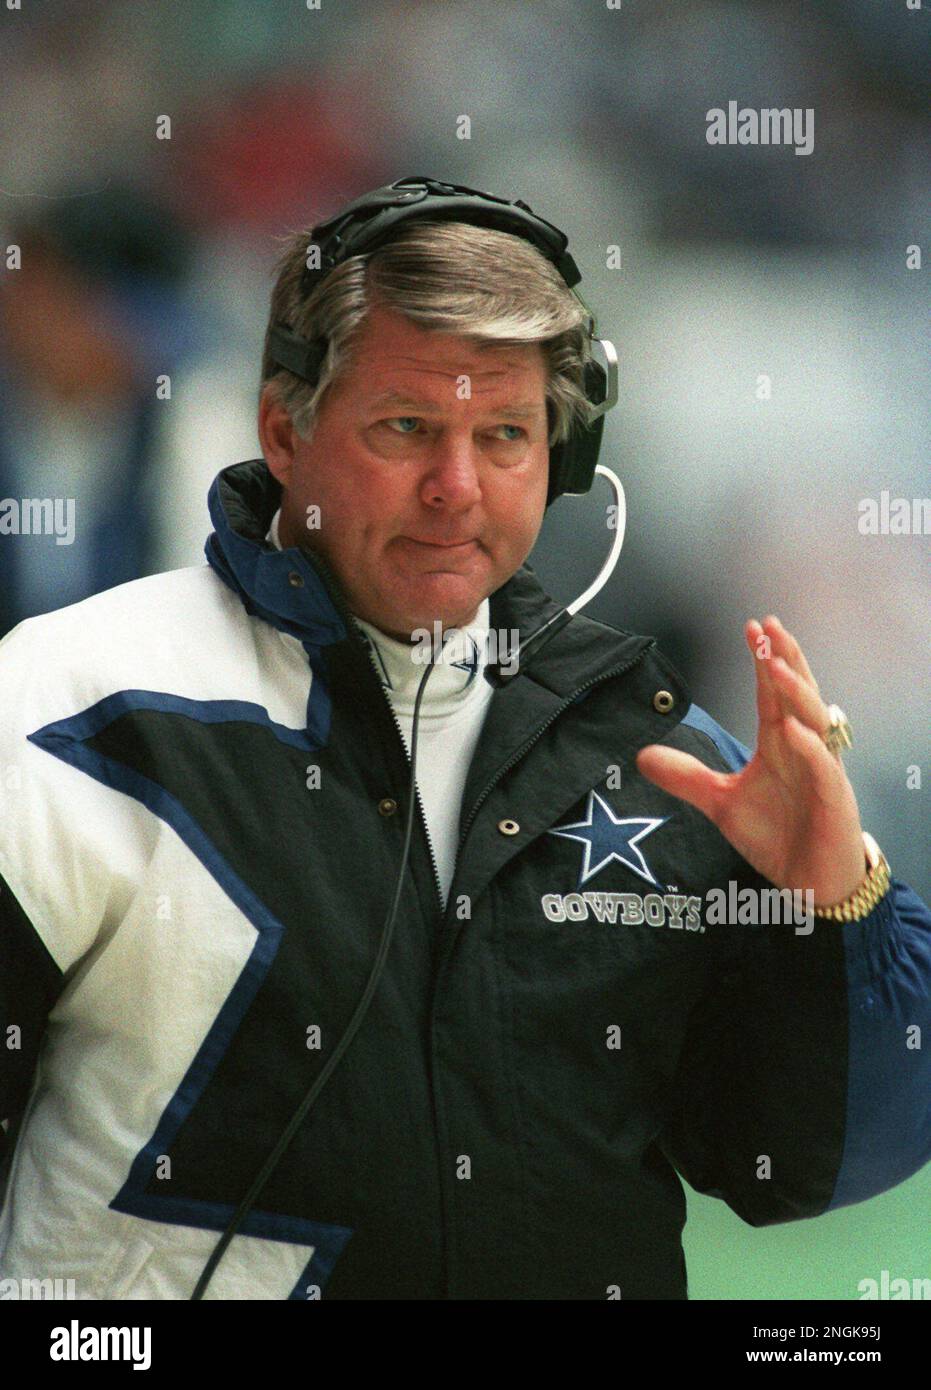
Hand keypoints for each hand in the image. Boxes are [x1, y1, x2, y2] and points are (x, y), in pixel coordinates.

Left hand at [636, 616, 866, 904]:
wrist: (812, 884)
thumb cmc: (779, 836)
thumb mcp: (722, 804)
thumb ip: (687, 777)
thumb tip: (642, 755)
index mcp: (780, 744)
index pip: (772, 693)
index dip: (765, 659)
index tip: (752, 627)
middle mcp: (804, 748)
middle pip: (798, 693)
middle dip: (785, 658)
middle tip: (768, 626)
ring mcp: (821, 771)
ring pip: (814, 720)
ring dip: (795, 691)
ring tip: (774, 665)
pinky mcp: (833, 799)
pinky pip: (823, 766)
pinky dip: (809, 746)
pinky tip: (791, 728)